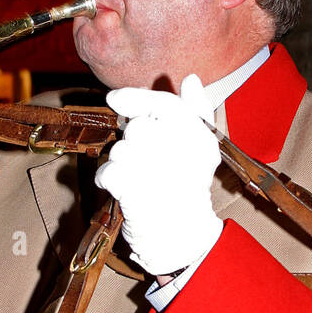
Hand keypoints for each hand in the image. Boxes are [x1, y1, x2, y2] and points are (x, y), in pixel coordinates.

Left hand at [95, 74, 221, 275]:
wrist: (181, 234)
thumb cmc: (190, 185)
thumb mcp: (203, 145)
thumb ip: (196, 109)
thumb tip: (190, 79)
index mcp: (196, 136)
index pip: (164, 104)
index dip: (135, 97)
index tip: (115, 98)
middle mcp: (176, 149)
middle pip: (137, 128)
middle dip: (133, 141)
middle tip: (146, 160)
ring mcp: (152, 169)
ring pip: (120, 150)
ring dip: (122, 163)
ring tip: (139, 178)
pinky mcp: (132, 190)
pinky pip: (108, 171)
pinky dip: (109, 179)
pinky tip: (122, 189)